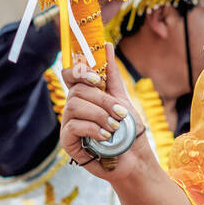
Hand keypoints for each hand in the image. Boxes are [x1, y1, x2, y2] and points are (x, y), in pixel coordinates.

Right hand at [60, 44, 143, 180]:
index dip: (79, 72)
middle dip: (102, 100)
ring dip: (100, 115)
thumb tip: (106, 45)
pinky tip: (106, 136)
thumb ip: (112, 74)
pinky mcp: (68, 142)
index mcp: (85, 96)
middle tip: (120, 113)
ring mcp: (69, 125)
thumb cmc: (129, 131)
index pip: (70, 75)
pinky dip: (92, 129)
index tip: (97, 78)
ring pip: (74, 107)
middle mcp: (74, 108)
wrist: (135, 159)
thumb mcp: (123, 99)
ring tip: (116, 127)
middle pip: (76, 91)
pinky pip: (72, 127)